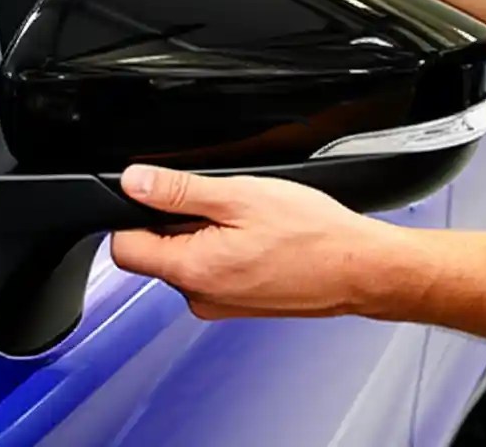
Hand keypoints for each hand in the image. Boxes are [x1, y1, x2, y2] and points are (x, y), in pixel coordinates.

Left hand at [110, 165, 426, 319]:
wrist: (360, 270)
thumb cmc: (312, 236)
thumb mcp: (238, 196)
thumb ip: (177, 191)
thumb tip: (133, 182)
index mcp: (192, 271)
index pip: (125, 248)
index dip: (134, 214)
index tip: (160, 196)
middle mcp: (199, 297)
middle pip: (155, 252)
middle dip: (177, 223)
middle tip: (223, 207)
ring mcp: (219, 304)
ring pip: (186, 260)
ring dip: (205, 236)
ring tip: (248, 224)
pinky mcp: (237, 304)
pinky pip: (212, 272)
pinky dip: (225, 251)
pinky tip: (258, 239)